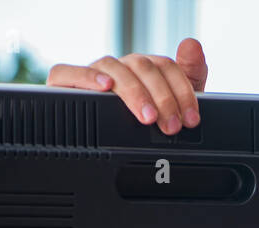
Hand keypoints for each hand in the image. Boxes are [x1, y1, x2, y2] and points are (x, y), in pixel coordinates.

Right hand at [46, 36, 207, 134]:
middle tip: (171, 125)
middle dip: (162, 97)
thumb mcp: (175, 106)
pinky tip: (105, 87)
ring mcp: (94, 73)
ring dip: (133, 91)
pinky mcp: (65, 83)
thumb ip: (190, 75)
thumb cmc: (145, 126)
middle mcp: (121, 68)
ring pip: (113, 68)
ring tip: (147, 116)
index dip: (181, 91)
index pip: (165, 66)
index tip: (191, 119)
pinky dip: (87, 77)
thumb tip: (192, 44)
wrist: (121, 153)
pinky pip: (69, 71)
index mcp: (146, 70)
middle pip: (142, 66)